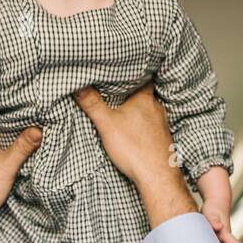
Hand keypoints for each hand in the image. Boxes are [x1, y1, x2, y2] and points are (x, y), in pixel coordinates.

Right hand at [75, 82, 195, 225]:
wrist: (156, 176)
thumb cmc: (134, 148)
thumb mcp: (107, 124)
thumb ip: (92, 104)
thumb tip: (78, 85)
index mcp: (144, 99)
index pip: (144, 77)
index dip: (137, 71)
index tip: (129, 67)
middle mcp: (157, 109)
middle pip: (147, 94)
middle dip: (136, 92)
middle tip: (124, 88)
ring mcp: (163, 124)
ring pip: (151, 110)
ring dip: (142, 109)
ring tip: (129, 108)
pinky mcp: (163, 139)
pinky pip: (154, 126)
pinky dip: (146, 124)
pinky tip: (138, 130)